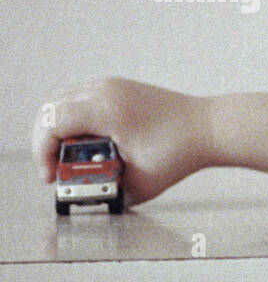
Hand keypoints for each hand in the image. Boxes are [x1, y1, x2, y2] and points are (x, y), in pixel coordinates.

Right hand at [32, 76, 211, 207]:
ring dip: (58, 129)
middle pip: (51, 109)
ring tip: (68, 157)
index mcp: (106, 109)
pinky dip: (75, 120)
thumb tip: (82, 195)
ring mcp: (113, 85)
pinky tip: (85, 143)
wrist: (210, 129)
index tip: (50, 176)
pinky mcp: (120, 88)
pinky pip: (82, 99)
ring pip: (63, 101)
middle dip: (45, 141)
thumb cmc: (182, 152)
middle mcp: (106, 90)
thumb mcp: (139, 183)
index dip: (42, 153)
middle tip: (53, 168)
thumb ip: (105, 190)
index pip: (52, 123)